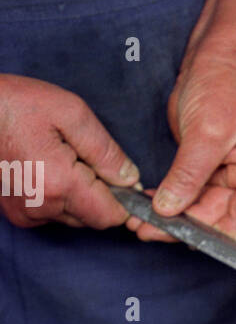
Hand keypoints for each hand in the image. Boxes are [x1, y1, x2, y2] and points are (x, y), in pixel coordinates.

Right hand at [0, 74, 139, 229]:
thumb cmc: (17, 105)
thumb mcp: (71, 113)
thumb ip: (105, 150)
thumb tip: (130, 179)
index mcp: (59, 183)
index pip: (111, 215)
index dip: (125, 201)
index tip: (125, 181)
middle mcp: (42, 206)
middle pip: (94, 218)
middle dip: (101, 194)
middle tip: (85, 159)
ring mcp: (27, 213)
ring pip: (75, 217)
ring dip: (80, 196)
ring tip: (63, 160)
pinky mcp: (18, 214)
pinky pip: (54, 215)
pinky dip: (60, 198)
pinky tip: (47, 170)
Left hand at [136, 45, 235, 243]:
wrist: (212, 65)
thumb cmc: (222, 89)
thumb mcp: (206, 133)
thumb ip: (189, 175)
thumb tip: (169, 210)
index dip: (213, 234)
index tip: (178, 236)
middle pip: (218, 221)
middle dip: (183, 228)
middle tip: (146, 230)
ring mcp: (228, 180)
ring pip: (199, 213)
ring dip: (171, 219)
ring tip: (139, 222)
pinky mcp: (206, 174)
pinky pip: (188, 198)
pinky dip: (168, 204)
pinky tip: (145, 207)